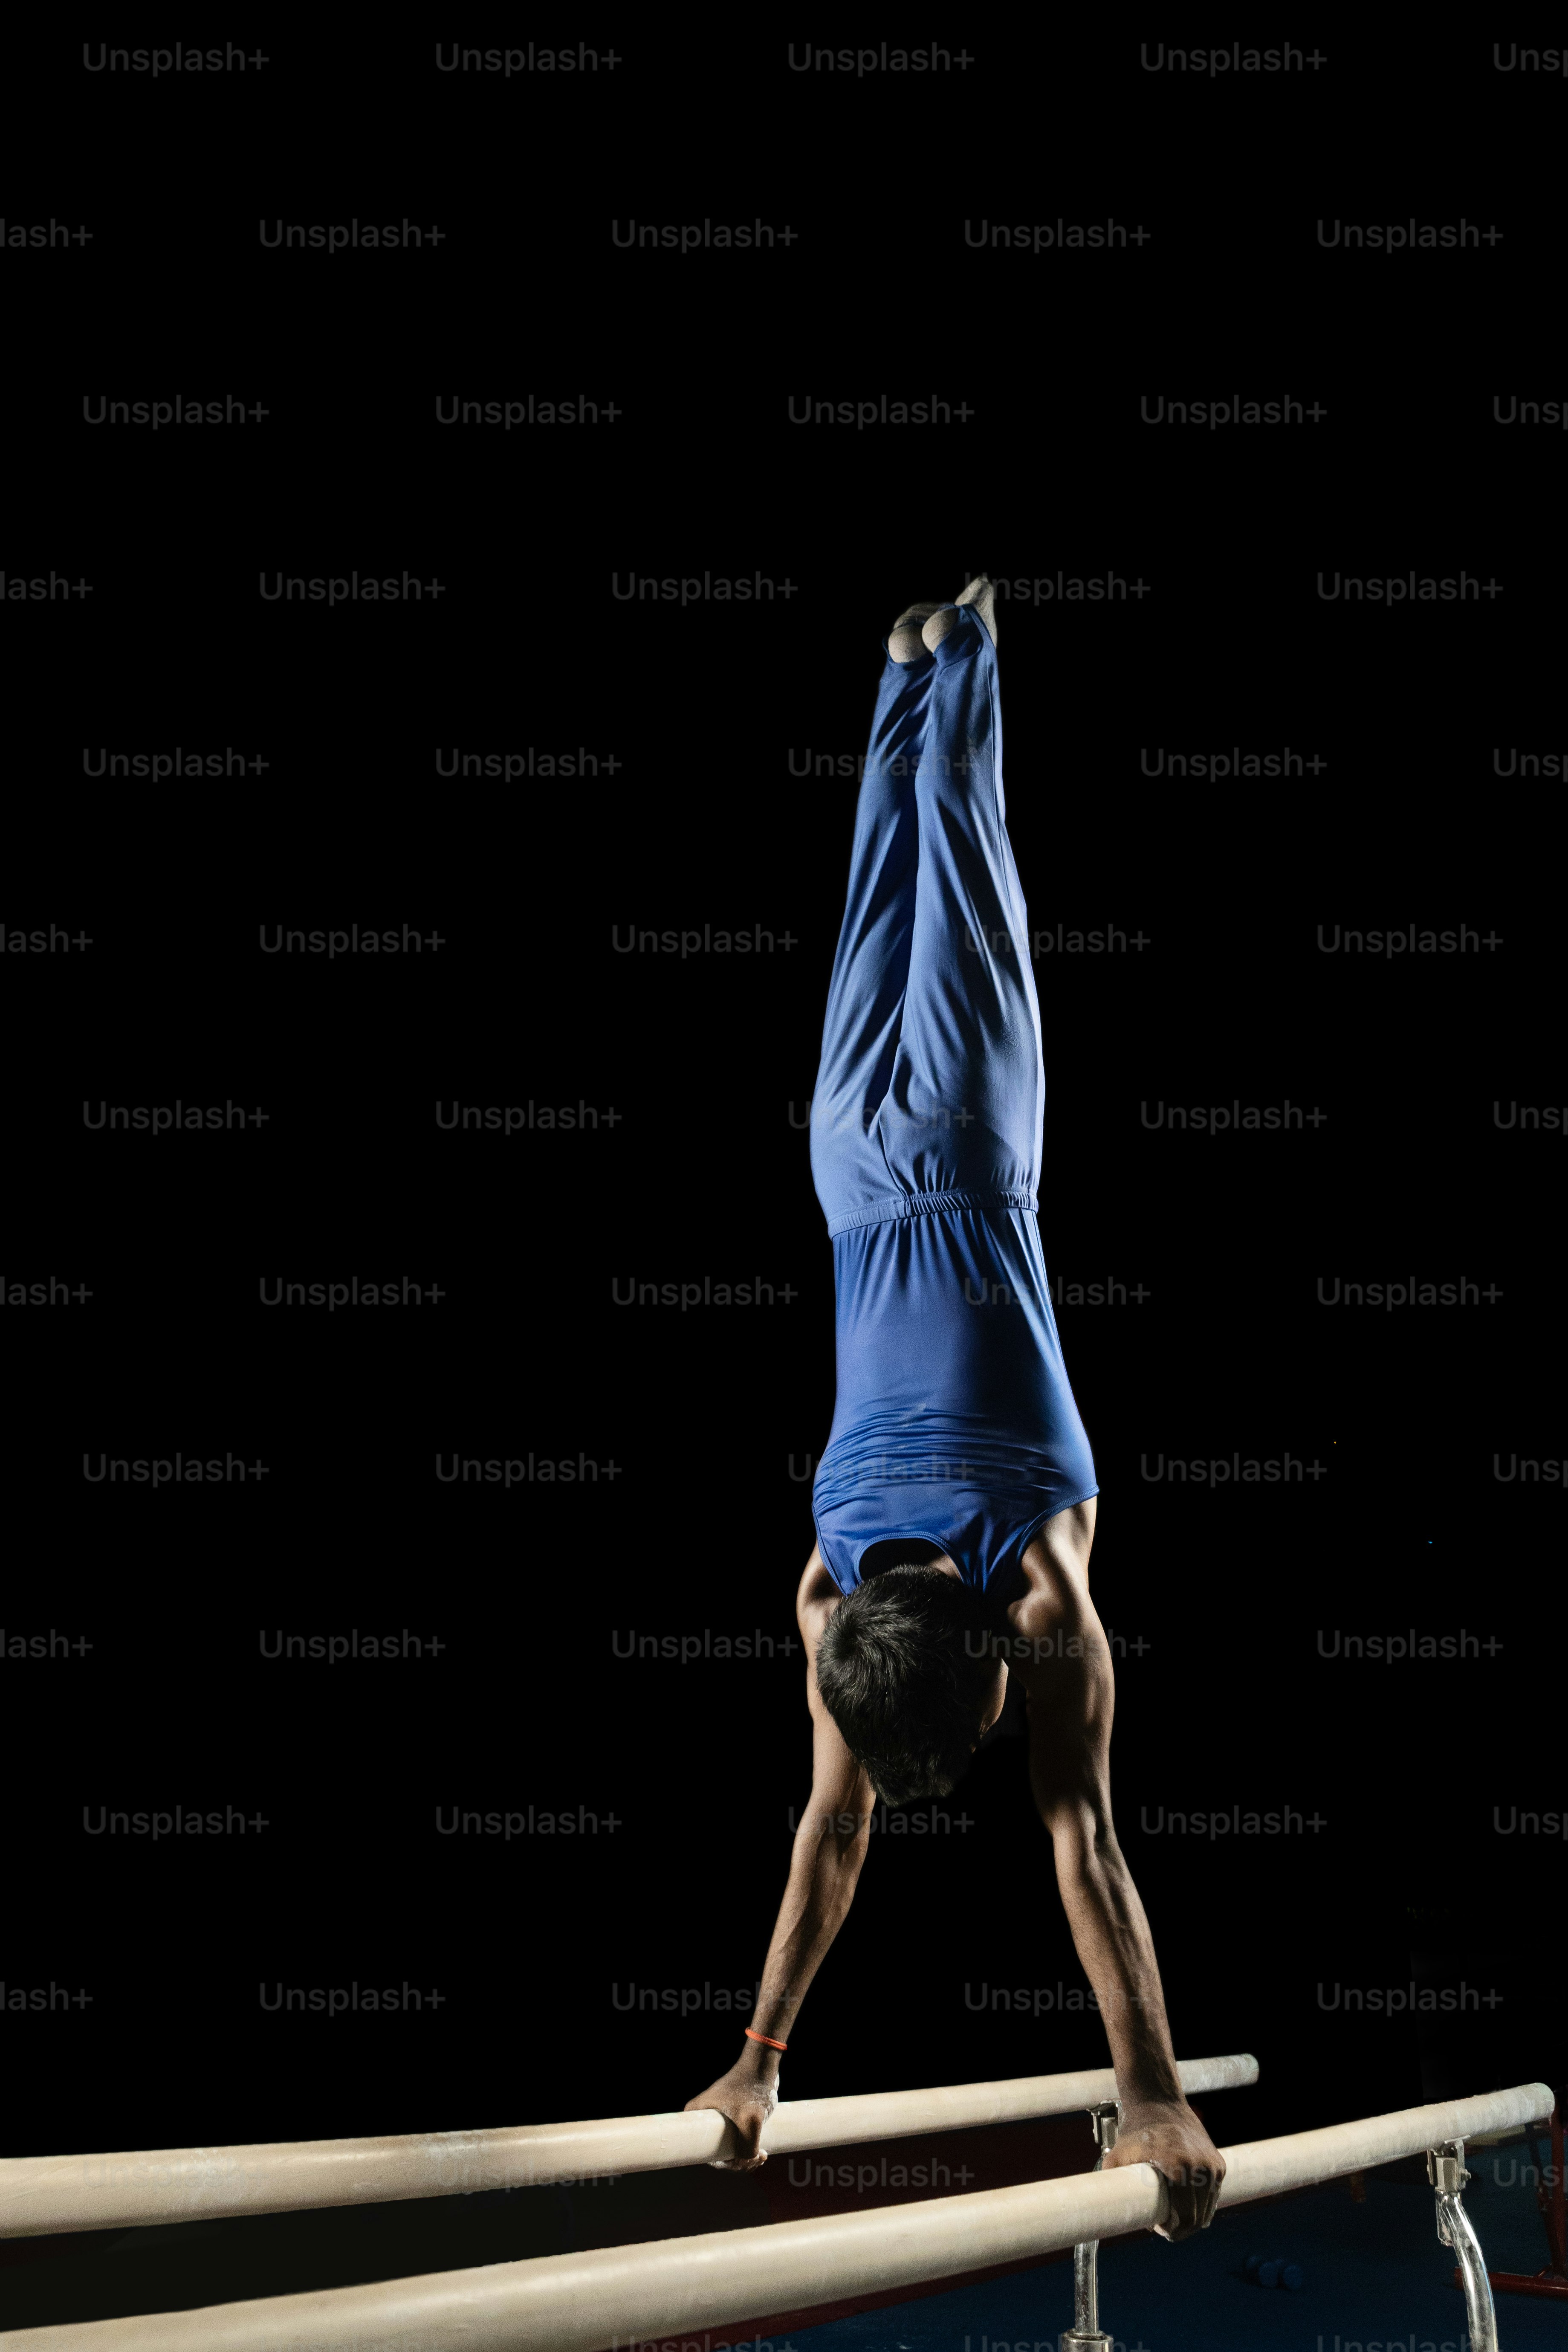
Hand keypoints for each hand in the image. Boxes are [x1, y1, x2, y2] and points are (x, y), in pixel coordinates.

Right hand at [683, 2059, 779, 2170]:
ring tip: (762, 2155)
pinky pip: (737, 2141)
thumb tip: (744, 2163)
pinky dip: (748, 2150)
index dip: (723, 2163)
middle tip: (757, 2158)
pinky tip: (762, 2153)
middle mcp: (705, 2117)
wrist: (763, 2065)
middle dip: (738, 2162)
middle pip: (717, 2152)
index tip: (741, 2162)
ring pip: (729, 2148)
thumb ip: (747, 2148)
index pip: (703, 2152)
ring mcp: (720, 2118)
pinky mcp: (733, 2117)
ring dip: (746, 2158)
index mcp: (696, 2116)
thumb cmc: (751, 2087)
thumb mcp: (750, 2122)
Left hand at [1103, 2102, 1225, 2239]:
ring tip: (1177, 2218)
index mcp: (1178, 2168)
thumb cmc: (1137, 2129)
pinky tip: (1190, 2206)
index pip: (1184, 2218)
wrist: (1159, 2102)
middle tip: (1166, 2228)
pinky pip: (1213, 2194)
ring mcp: (1211, 2165)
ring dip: (1193, 2218)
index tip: (1160, 2229)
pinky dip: (1202, 2204)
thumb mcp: (1118, 2155)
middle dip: (1182, 2228)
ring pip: (1207, 2209)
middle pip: (1197, 2217)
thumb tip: (1110, 2210)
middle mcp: (1199, 2167)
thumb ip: (1111, 2182)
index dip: (1172, 2230)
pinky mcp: (1218, 2163)